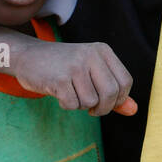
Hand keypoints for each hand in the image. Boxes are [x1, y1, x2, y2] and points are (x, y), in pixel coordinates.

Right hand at [11, 39, 135, 116]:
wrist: (28, 56)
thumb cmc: (64, 67)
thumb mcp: (91, 73)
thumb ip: (114, 92)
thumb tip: (133, 110)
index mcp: (102, 50)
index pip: (125, 81)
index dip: (119, 99)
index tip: (106, 101)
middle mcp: (90, 55)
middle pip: (111, 93)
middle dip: (103, 108)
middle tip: (92, 108)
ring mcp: (74, 66)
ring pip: (91, 101)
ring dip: (81, 105)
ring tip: (71, 94)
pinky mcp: (59, 79)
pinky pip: (72, 104)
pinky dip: (67, 105)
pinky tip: (60, 93)